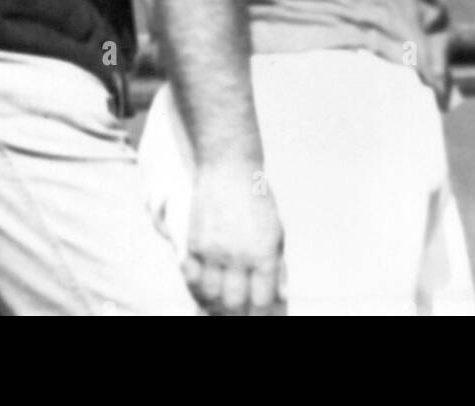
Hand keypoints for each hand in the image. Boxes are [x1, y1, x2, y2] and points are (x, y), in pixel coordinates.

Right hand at [184, 161, 285, 314]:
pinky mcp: (194, 241)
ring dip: (214, 296)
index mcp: (265, 252)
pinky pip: (191, 275)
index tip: (256, 311)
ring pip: (210, 293)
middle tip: (236, 308)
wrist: (228, 164)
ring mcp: (214, 249)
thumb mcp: (275, 229)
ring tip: (219, 295)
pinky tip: (203, 279)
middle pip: (233, 302)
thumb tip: (283, 295)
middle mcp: (239, 254)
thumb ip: (278, 264)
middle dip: (236, 309)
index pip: (261, 300)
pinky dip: (196, 281)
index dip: (259, 310)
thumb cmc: (256, 197)